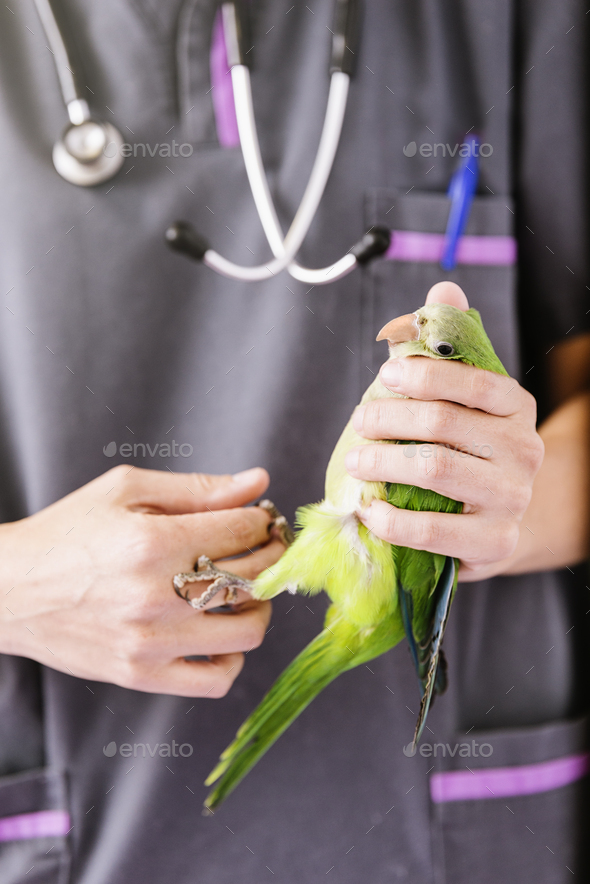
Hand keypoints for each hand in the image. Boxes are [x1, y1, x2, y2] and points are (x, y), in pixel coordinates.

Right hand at [0, 466, 282, 695]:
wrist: (9, 590)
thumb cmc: (67, 534)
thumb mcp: (126, 490)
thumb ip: (197, 488)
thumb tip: (258, 482)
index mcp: (154, 542)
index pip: (246, 529)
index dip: (262, 519)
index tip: (259, 518)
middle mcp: (157, 595)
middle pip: (254, 576)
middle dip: (269, 554)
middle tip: (259, 546)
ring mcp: (151, 642)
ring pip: (249, 630)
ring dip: (259, 605)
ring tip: (242, 589)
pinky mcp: (141, 676)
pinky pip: (217, 680)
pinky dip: (233, 657)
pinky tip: (219, 633)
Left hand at [345, 282, 544, 579]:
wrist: (497, 521)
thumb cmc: (468, 452)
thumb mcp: (464, 399)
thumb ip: (452, 344)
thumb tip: (444, 287)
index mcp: (515, 408)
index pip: (471, 380)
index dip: (423, 374)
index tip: (384, 377)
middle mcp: (524, 451)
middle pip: (443, 424)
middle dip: (389, 419)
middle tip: (359, 424)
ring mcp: (512, 499)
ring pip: (435, 470)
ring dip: (383, 462)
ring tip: (355, 460)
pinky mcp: (494, 542)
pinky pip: (432, 529)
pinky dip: (391, 519)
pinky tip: (369, 510)